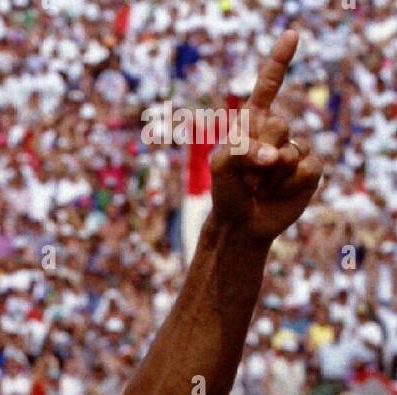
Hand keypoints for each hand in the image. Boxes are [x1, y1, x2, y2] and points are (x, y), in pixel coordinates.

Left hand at [210, 30, 322, 244]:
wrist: (240, 225)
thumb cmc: (227, 192)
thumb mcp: (220, 166)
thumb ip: (242, 149)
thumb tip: (277, 156)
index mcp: (253, 121)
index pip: (269, 85)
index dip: (280, 60)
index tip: (292, 35)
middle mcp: (276, 130)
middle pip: (278, 124)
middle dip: (258, 154)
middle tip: (248, 175)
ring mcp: (295, 149)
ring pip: (290, 150)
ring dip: (270, 176)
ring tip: (260, 187)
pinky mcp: (309, 170)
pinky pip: (304, 168)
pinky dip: (287, 184)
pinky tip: (277, 194)